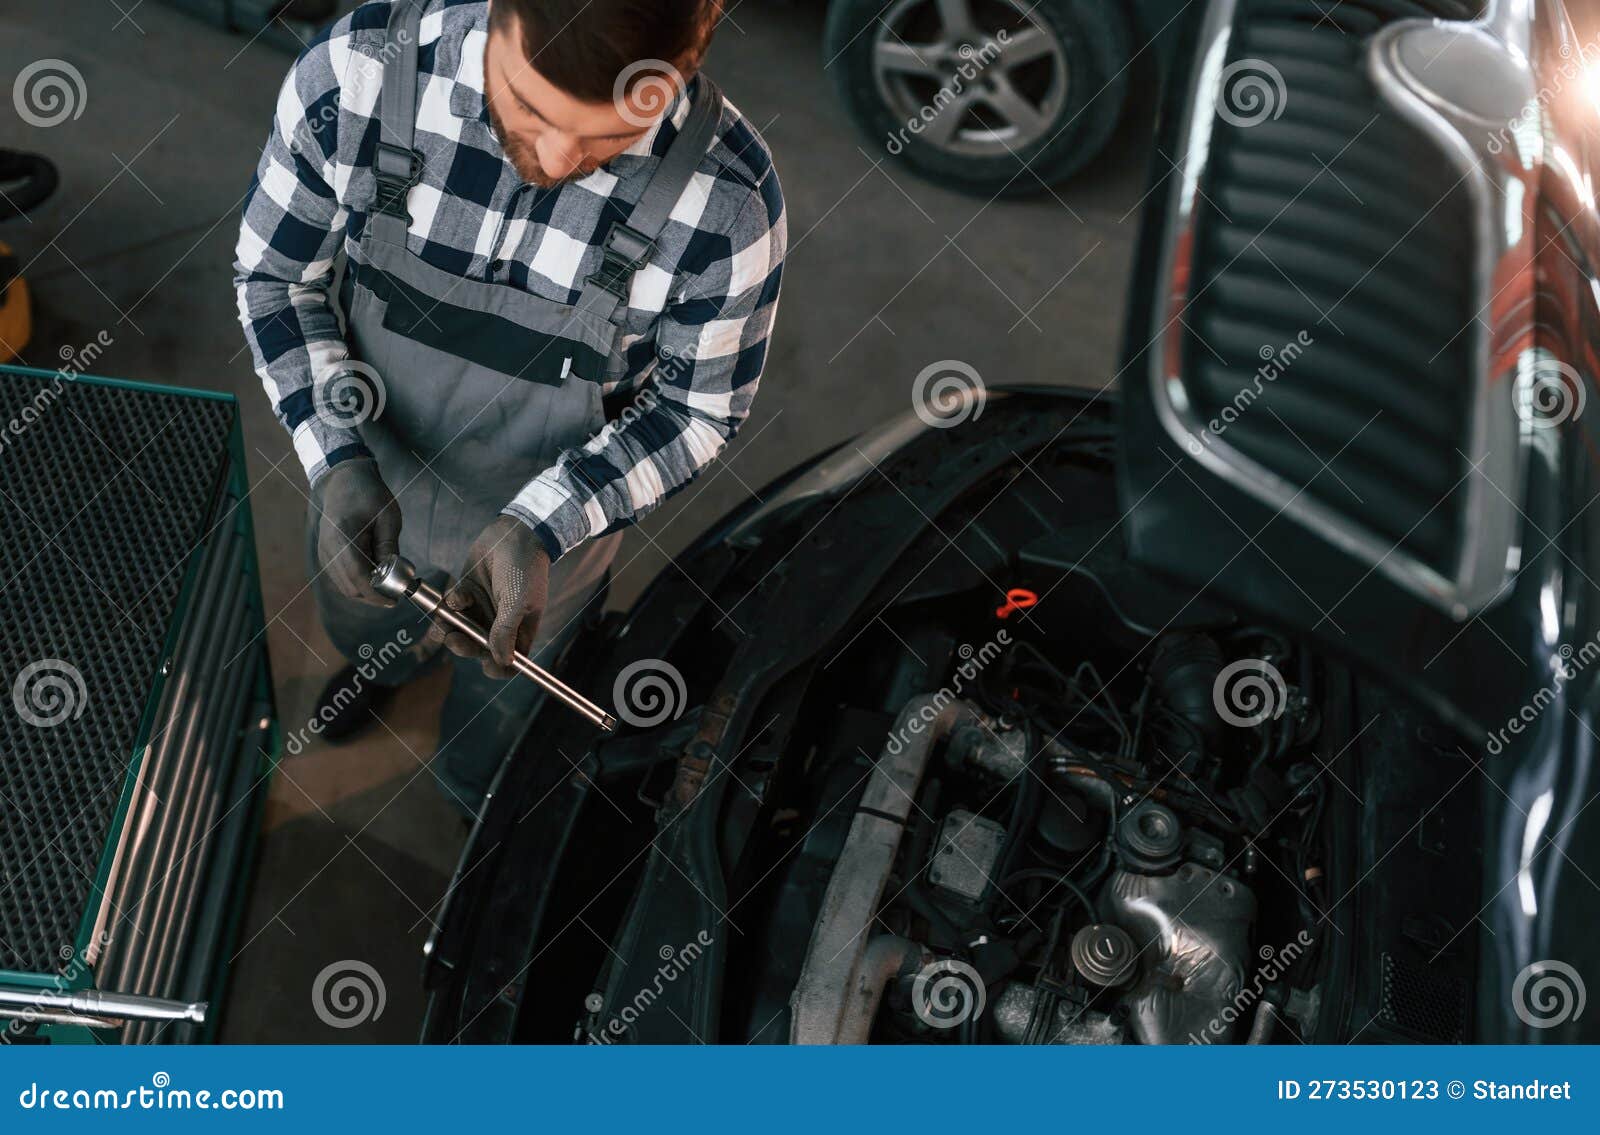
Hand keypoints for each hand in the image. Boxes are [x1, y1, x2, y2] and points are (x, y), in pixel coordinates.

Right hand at [314, 458, 401, 604]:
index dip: (376, 595)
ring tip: (388, 577)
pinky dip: (358, 581)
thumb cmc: (367, 494)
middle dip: (374, 595)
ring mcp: (323, 553)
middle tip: (397, 589)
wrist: (342, 480)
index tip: (394, 601)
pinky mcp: (325, 555)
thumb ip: (389, 548)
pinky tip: (374, 570)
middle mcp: (327, 549)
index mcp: (342, 538)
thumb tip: (395, 576)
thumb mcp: (388, 517)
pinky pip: (341, 578)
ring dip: (366, 589)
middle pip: (349, 588)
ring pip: (344, 586)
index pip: (358, 578)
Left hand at [427, 516, 549, 678]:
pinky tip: (458, 594)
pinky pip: (452, 608)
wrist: (515, 534)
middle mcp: (499, 624)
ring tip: (443, 622)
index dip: (496, 667)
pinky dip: (450, 604)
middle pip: (478, 649)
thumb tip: (502, 661)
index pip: (508, 661)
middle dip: (463, 647)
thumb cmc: (525, 569)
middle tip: (454, 639)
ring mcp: (481, 609)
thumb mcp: (519, 603)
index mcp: (519, 631)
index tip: (485, 662)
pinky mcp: (466, 593)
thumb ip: (506, 632)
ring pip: (460, 631)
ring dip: (448, 630)